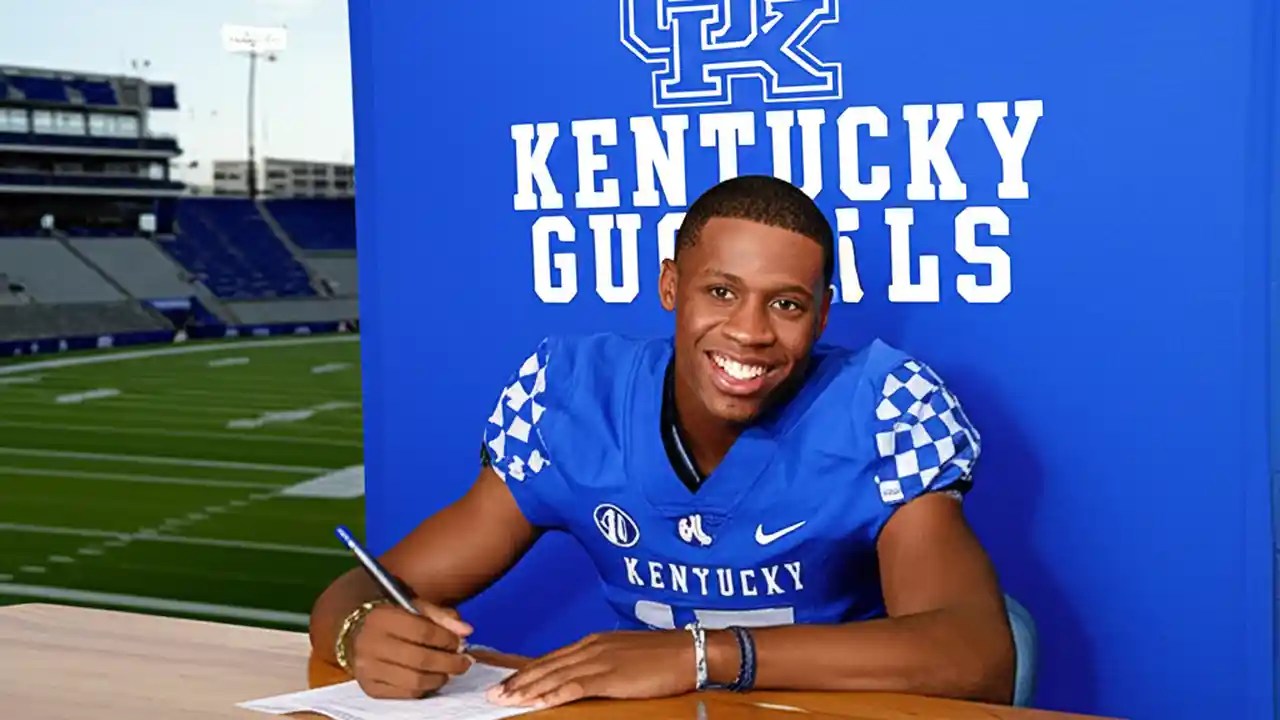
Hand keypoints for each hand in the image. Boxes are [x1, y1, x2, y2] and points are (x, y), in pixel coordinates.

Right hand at [350, 599, 474, 698]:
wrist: (355, 633)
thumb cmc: (392, 619)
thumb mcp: (413, 607)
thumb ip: (441, 616)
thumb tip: (466, 631)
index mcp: (382, 618)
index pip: (423, 631)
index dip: (447, 639)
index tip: (459, 642)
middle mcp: (370, 644)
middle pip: (421, 659)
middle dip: (450, 663)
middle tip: (464, 662)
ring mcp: (367, 668)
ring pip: (415, 680)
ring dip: (440, 678)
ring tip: (448, 671)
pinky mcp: (369, 687)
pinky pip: (405, 694)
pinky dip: (425, 689)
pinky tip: (432, 679)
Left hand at [487, 630, 695, 708]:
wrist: (688, 651)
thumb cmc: (663, 655)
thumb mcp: (625, 655)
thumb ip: (602, 663)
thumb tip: (584, 677)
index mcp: (593, 642)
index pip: (551, 659)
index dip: (526, 672)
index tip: (506, 683)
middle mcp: (591, 648)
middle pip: (545, 666)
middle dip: (517, 682)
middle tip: (493, 695)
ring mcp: (599, 661)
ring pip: (553, 676)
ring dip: (526, 690)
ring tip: (505, 701)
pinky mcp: (610, 676)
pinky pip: (574, 687)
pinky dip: (552, 695)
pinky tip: (536, 704)